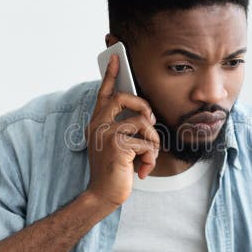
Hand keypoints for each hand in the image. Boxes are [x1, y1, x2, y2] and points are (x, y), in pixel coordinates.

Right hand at [84, 55, 159, 207]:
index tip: (115, 57)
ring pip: (142, 122)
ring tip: (148, 158)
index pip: (103, 93)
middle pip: (123, 97)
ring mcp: (106, 134)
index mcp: (98, 123)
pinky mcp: (117, 146)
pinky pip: (146, 143)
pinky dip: (150, 157)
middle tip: (151, 122)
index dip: (109, 74)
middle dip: (143, 106)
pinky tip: (143, 170)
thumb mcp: (119, 146)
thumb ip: (127, 129)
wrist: (103, 195)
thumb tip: (148, 118)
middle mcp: (98, 125)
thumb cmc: (114, 171)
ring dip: (153, 142)